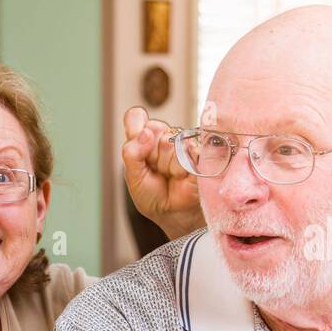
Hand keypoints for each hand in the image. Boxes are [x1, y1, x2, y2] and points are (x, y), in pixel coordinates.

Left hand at [122, 106, 204, 240]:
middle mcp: (164, 136)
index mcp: (145, 138)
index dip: (135, 129)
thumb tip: (144, 133)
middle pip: (153, 128)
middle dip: (150, 155)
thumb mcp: (133, 177)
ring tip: (170, 176)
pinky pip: (187, 150)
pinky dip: (179, 169)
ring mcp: (183, 142)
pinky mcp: (200, 150)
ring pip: (168, 141)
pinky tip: (181, 177)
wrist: (173, 213)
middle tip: (155, 171)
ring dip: (165, 164)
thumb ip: (131, 153)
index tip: (137, 146)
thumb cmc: (152, 195)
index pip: (135, 117)